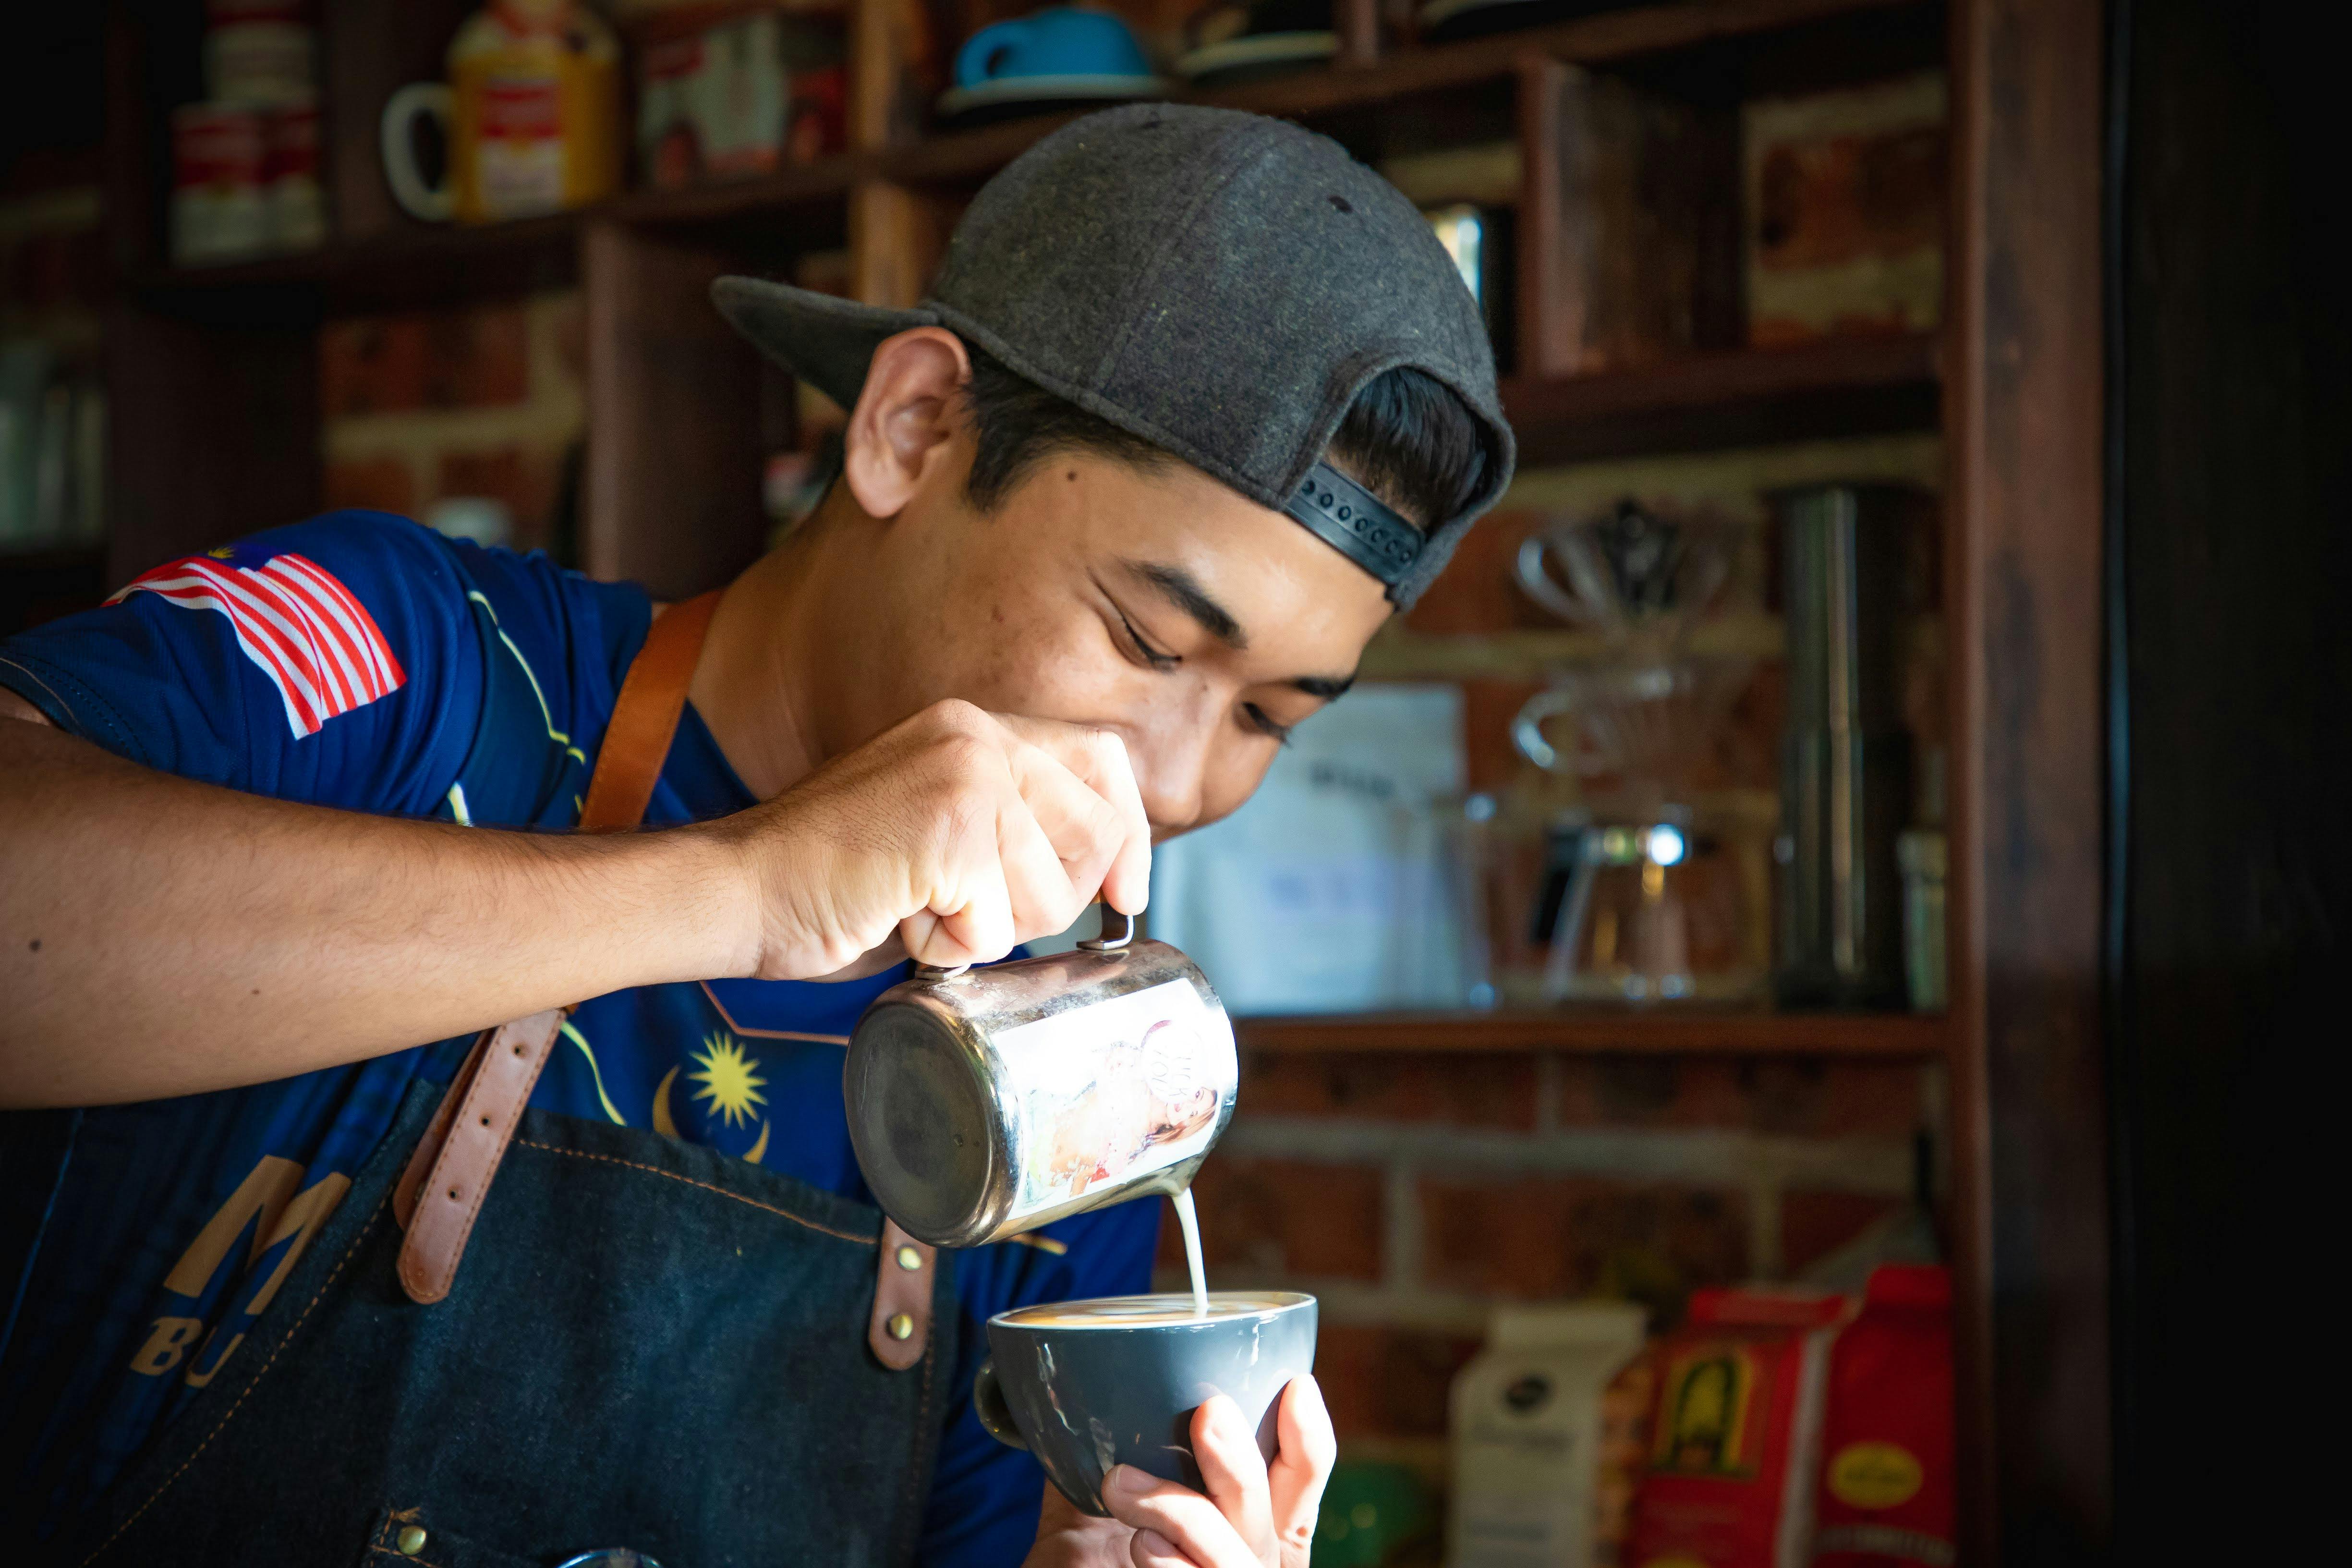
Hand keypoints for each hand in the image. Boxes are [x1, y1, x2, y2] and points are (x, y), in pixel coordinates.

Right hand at [714, 699, 1150, 979]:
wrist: (739, 887)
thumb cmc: (832, 878)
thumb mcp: (940, 829)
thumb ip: (1011, 827)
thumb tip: (1104, 874)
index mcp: (976, 727)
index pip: (1103, 757)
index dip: (1128, 833)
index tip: (1122, 895)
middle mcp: (978, 735)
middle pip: (1095, 835)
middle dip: (1051, 901)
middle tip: (972, 910)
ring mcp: (966, 776)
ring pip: (1051, 893)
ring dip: (990, 930)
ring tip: (918, 907)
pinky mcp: (950, 831)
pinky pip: (997, 927)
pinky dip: (951, 947)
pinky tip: (901, 920)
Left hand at [1082, 1378, 1335, 1567]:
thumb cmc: (1095, 1555)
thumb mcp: (1106, 1503)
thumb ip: (1124, 1453)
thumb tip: (1107, 1381)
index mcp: (1256, 1527)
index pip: (1301, 1481)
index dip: (1309, 1438)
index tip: (1296, 1387)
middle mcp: (1255, 1560)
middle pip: (1271, 1515)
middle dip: (1241, 1462)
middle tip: (1209, 1415)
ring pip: (1232, 1555)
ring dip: (1179, 1509)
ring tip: (1121, 1482)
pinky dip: (1169, 1563)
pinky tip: (1143, 1542)